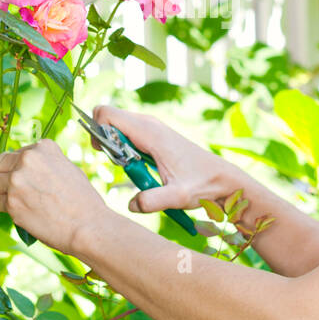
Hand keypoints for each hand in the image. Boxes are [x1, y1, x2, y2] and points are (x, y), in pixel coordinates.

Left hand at [0, 139, 110, 255]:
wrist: (87, 225)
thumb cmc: (83, 202)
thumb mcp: (68, 169)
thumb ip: (46, 165)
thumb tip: (29, 171)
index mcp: (43, 148)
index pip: (15, 153)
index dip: (4, 161)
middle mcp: (27, 160)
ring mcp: (17, 181)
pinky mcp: (12, 203)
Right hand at [88, 104, 235, 218]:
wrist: (222, 179)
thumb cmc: (202, 185)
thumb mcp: (178, 196)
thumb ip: (153, 200)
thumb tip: (131, 205)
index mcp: (149, 132)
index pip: (105, 114)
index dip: (96, 132)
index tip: (106, 155)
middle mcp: (149, 123)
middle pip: (108, 117)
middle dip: (103, 138)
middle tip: (118, 163)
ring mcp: (152, 127)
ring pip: (117, 124)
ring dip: (113, 144)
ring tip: (130, 166)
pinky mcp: (155, 134)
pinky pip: (127, 131)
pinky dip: (123, 146)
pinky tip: (137, 164)